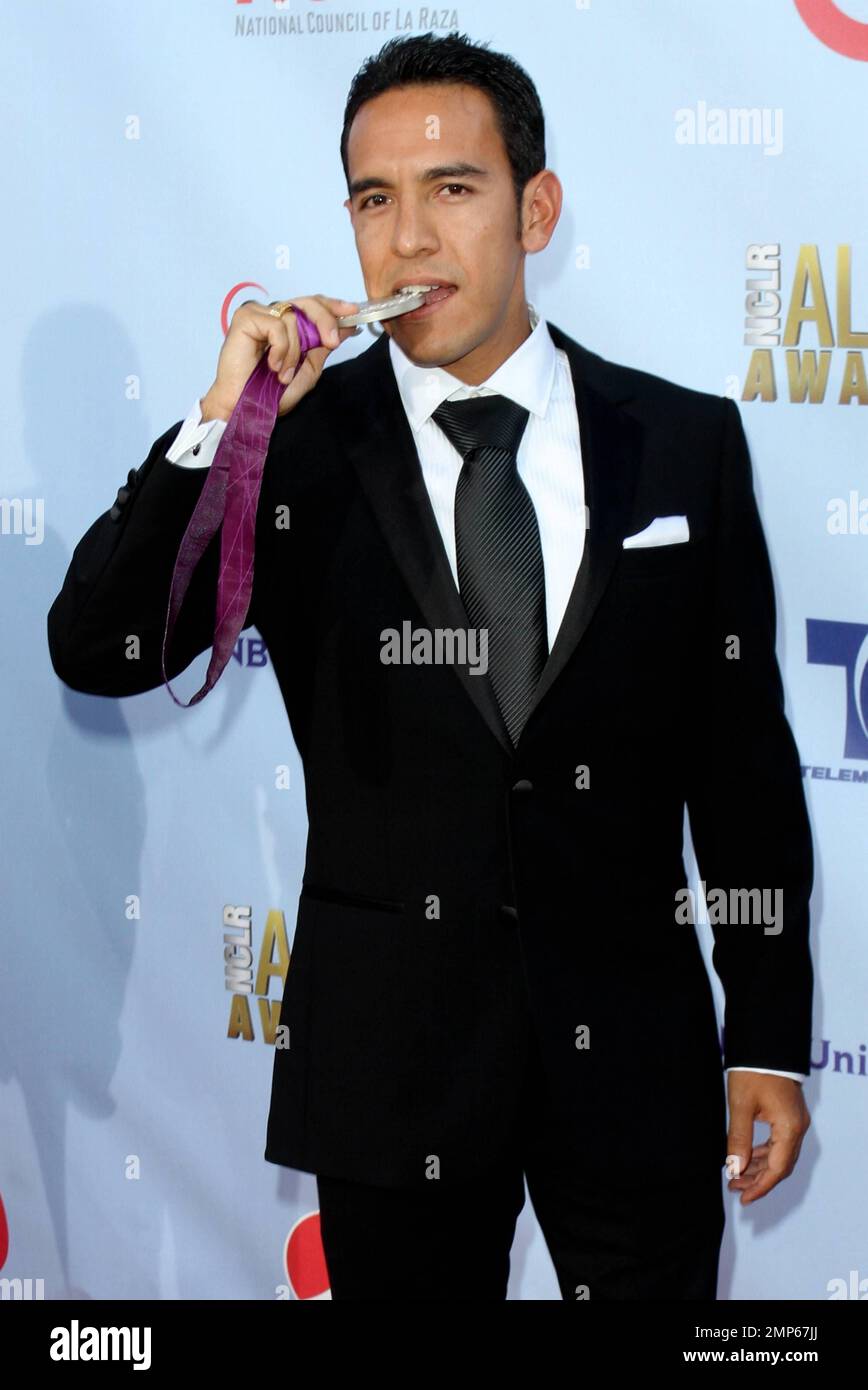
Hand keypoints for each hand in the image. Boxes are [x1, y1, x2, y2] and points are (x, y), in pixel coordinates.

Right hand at [200, 295, 360, 421]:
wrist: (246, 408)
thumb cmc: (269, 394)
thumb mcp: (308, 370)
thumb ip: (323, 347)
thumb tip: (346, 327)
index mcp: (288, 326)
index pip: (313, 305)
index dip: (333, 306)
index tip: (353, 310)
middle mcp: (273, 316)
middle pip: (307, 302)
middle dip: (325, 321)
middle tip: (331, 342)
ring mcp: (259, 314)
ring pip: (293, 317)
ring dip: (295, 351)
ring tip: (283, 374)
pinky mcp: (246, 317)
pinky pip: (277, 325)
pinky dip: (281, 349)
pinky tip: (272, 365)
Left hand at [725, 1071, 810, 1204]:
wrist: (765, 1044)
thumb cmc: (753, 1071)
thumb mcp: (741, 1105)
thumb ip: (739, 1139)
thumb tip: (735, 1168)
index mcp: (789, 1128)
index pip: (777, 1169)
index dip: (760, 1187)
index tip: (743, 1198)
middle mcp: (797, 1127)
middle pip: (780, 1165)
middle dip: (758, 1179)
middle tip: (734, 1186)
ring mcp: (795, 1121)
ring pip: (780, 1155)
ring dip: (759, 1167)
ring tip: (736, 1174)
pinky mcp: (789, 1114)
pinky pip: (778, 1142)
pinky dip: (763, 1153)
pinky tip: (747, 1156)